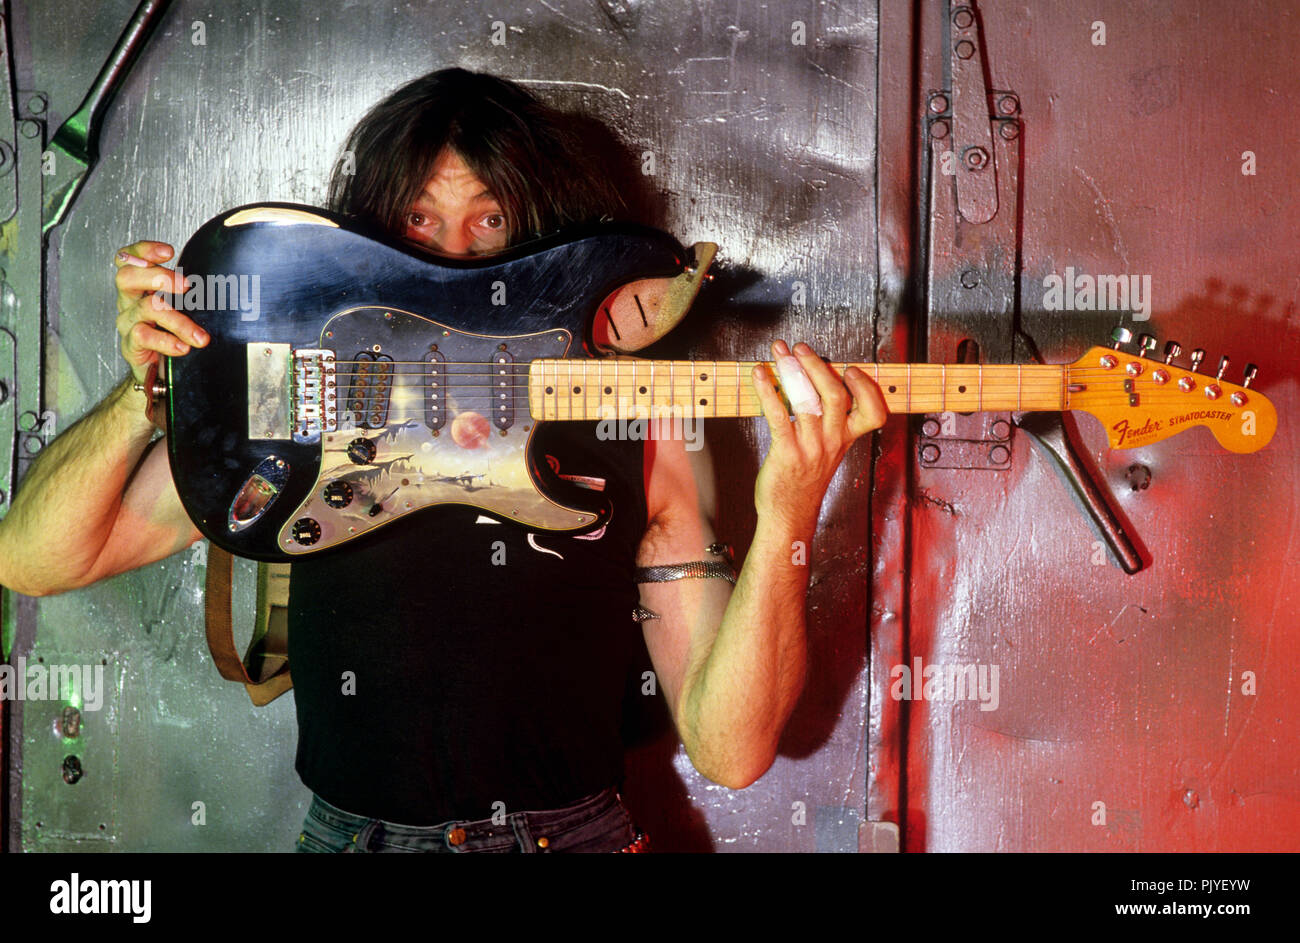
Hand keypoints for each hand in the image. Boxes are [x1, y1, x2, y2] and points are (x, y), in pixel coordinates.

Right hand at [114, 241, 207, 384]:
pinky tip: (182, 347)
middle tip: (187, 285)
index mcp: (139, 287)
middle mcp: (129, 301)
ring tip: (200, 336)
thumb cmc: (173, 334)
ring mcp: (128, 322)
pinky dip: (166, 341)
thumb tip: (226, 278)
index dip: (143, 250)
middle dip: (158, 276)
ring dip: (178, 320)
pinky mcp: (130, 345)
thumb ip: (191, 292)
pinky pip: (142, 336)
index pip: (128, 259)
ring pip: (146, 308)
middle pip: (126, 277)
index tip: (168, 251)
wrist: (160, 373)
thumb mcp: (183, 307)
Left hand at [751, 340, 886, 527]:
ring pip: (807, 401)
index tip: (852, 369)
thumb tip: (813, 383)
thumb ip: (828, 421)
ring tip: (778, 351)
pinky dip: (768, 391)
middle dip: (817, 365)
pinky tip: (759, 375)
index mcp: (845, 439)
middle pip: (835, 395)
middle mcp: (832, 442)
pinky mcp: (787, 453)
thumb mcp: (827, 450)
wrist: (790, 514)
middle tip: (800, 347)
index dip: (866, 388)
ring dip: (790, 370)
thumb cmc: (804, 480)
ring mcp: (811, 448)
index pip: (873, 412)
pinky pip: (778, 416)